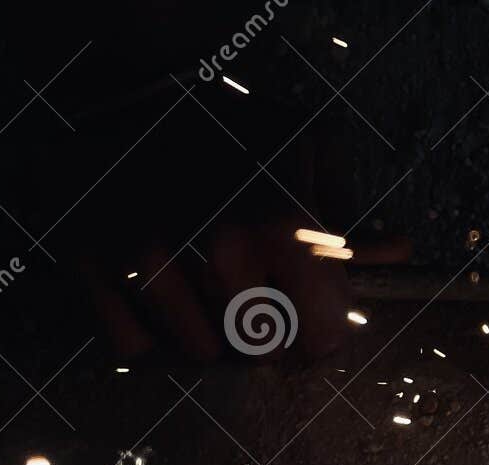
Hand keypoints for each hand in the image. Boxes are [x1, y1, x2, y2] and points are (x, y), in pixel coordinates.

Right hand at [55, 86, 408, 360]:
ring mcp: (149, 259)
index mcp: (282, 227)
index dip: (320, 345)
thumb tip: (396, 251)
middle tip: (260, 312)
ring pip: (196, 356)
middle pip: (257, 354)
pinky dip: (150, 340)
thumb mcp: (312, 146)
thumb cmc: (236, 121)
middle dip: (265, 339)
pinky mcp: (92, 264)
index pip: (320, 342)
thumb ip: (352, 208)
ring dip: (208, 341)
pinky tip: (162, 307)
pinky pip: (133, 349)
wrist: (136, 84)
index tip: (311, 336)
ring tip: (210, 301)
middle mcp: (217, 250)